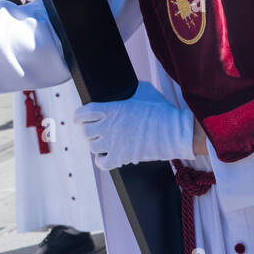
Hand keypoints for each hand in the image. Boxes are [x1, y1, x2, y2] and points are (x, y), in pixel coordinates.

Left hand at [75, 87, 196, 170]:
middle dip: (90, 131)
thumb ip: (130, 92)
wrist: (174, 131)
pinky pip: (101, 163)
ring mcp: (112, 143)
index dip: (78, 116)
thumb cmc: (162, 110)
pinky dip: (102, 160)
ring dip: (98, 145)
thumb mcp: (144, 92)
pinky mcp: (120, 157)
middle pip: (85, 131)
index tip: (78, 119)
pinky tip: (108, 156)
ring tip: (107, 143)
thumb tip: (128, 91)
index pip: (84, 112)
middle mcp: (108, 126)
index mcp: (112, 108)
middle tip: (98, 132)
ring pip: (92, 147)